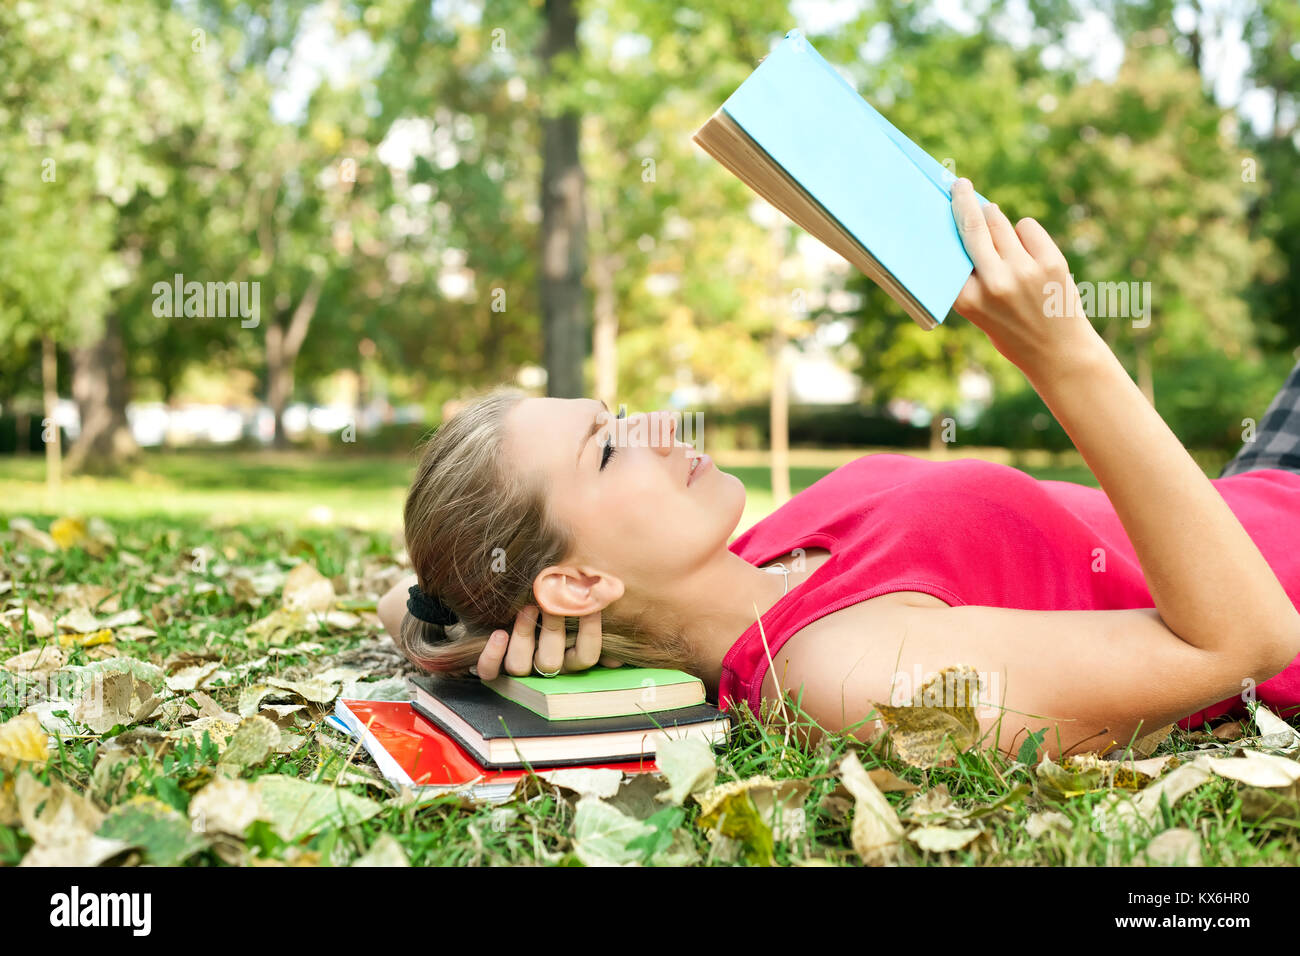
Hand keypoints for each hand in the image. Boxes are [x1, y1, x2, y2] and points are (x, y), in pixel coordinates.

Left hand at [472, 605, 621, 679]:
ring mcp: (519, 669)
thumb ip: (593, 609)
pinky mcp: (493, 668)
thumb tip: (613, 605)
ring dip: (523, 636)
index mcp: (569, 659)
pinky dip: (492, 656)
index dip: (590, 631)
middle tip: (550, 599)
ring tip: (526, 609)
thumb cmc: (553, 607)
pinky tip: (499, 634)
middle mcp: (545, 668)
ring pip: (520, 666)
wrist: (511, 611)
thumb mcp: (576, 608)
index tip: (589, 602)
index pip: (586, 656)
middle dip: (552, 627)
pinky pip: (490, 672)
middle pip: (550, 661)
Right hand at [949, 178, 1101, 374]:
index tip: (943, 200)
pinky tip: (1028, 252)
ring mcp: (1025, 271)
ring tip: (997, 231)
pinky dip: (1024, 233)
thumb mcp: (980, 312)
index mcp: (968, 300)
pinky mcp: (1051, 263)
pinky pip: (1028, 227)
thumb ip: (972, 276)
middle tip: (960, 184)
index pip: (952, 249)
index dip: (949, 222)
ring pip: (1000, 222)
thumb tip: (972, 223)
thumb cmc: (1012, 330)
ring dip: (995, 219)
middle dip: (965, 200)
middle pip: (973, 226)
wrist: (1058, 354)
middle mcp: (995, 283)